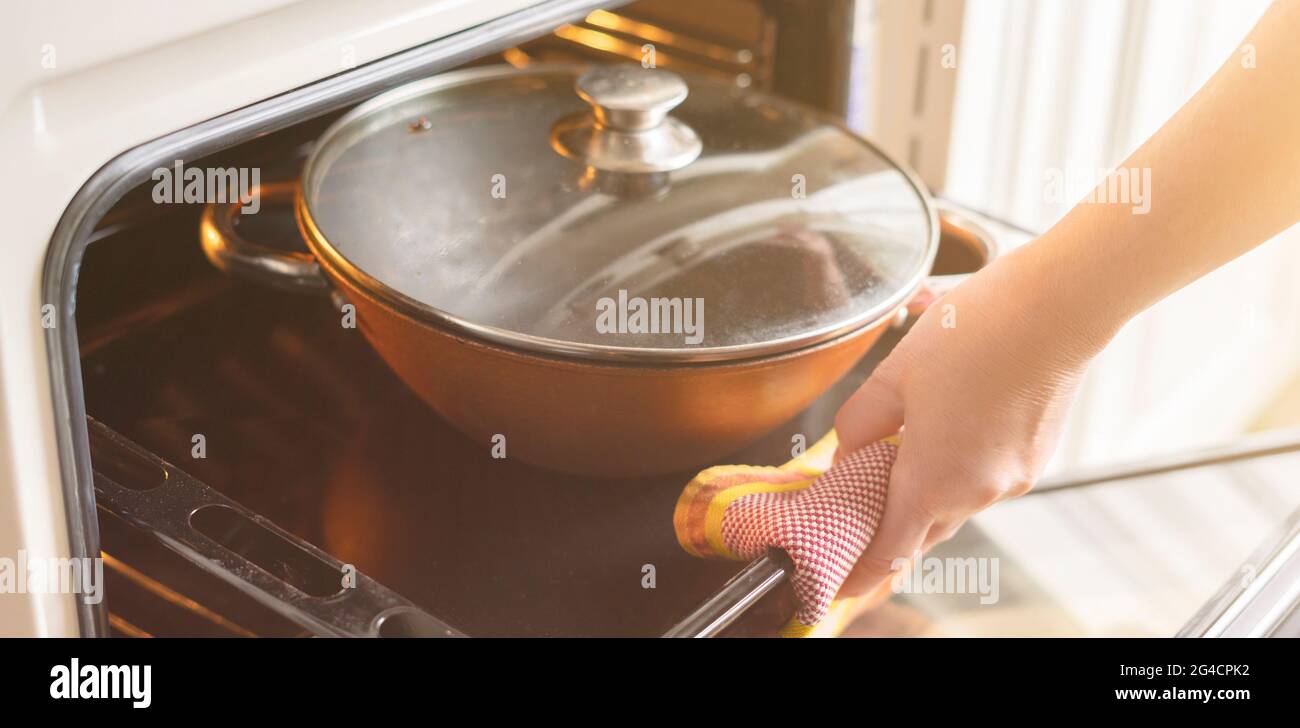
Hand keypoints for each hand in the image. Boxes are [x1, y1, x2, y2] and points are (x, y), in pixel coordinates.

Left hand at [832, 244, 1113, 597]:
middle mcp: (978, 493)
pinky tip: (946, 429)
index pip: (890, 552)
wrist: (1056, 308)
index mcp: (933, 481)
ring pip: (954, 504)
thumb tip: (849, 452)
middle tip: (858, 513)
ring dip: (925, 492)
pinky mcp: (1034, 460)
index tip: (840, 585)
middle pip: (921, 532)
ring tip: (897, 455)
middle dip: (890, 529)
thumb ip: (860, 424)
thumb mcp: (893, 374)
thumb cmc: (973, 334)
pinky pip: (984, 480)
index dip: (862, 573)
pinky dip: (958, 470)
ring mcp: (1013, 479)